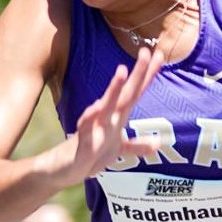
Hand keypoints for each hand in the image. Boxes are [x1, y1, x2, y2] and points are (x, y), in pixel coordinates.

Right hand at [60, 48, 166, 183]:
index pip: (136, 93)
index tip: (161, 55)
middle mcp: (107, 118)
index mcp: (117, 118)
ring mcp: (94, 128)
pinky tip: (95, 107)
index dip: (148, 76)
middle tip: (147, 51)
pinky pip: (85, 129)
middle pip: (126, 94)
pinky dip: (90, 118)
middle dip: (137, 73)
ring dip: (114, 89)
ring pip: (106, 106)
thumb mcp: (117, 152)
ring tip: (122, 70)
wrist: (60, 170)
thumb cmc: (89, 156)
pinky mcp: (82, 143)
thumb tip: (157, 142)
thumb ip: (136, 146)